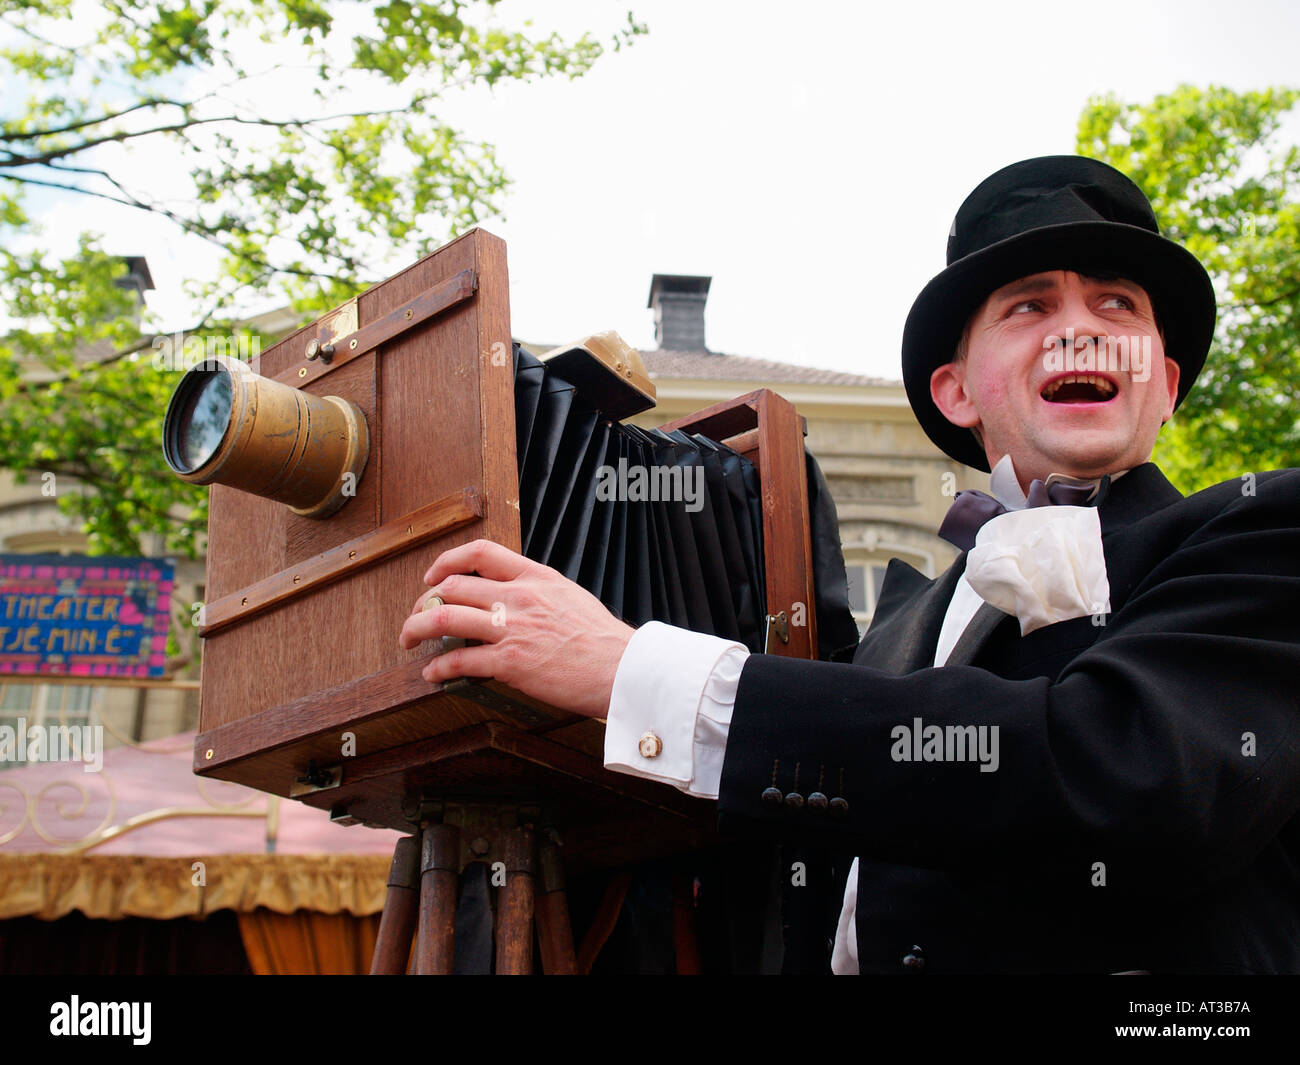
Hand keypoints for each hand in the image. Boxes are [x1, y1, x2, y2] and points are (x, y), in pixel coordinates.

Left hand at [397, 539, 633, 719]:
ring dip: (416, 628)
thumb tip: (511, 597)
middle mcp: (519, 597)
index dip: (447, 560)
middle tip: (418, 614)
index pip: (481, 552)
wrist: (621, 668)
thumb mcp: (569, 597)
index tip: (434, 576)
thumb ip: (537, 592)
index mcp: (535, 577)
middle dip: (424, 601)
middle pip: (453, 586)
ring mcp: (511, 629)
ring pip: (444, 618)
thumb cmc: (602, 639)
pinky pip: (458, 662)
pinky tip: (432, 674)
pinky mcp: (509, 663)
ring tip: (409, 638)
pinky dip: (437, 668)